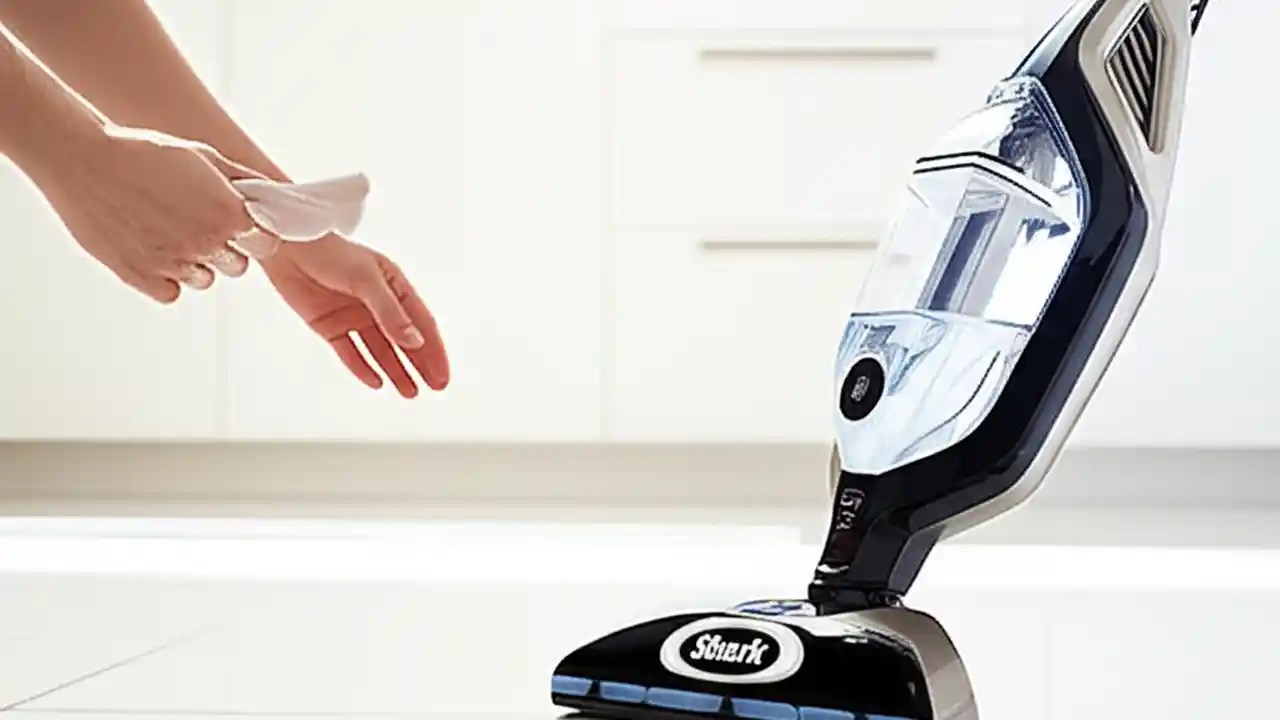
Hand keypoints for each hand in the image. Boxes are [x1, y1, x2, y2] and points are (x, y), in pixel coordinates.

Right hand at [27, 125, 257, 302]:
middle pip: (238, 266)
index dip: (255, 235)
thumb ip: (241, 179)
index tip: (240, 225)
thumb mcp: (201, 155)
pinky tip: (152, 251)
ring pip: (204, 281)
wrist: (82, 158)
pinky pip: (171, 292)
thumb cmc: (142, 151)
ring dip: (195, 264)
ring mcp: (173, 263)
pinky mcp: (141, 277)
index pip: (266, 244)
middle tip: (200, 226)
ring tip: (170, 234)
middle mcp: (206, 242)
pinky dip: (165, 279)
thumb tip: (271, 193)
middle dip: (227, 250)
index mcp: (227, 213)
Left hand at [261, 235, 448, 396]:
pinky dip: (363, 368)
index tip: (442, 376)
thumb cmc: (331, 253)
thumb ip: (390, 313)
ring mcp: (354, 316)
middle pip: (404, 340)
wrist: (286, 247)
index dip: (434, 351)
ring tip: (410, 392)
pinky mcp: (331, 326)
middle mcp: (377, 303)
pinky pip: (351, 352)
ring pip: (380, 350)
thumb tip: (415, 342)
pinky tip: (376, 382)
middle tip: (435, 388)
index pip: (422, 324)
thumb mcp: (366, 281)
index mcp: (394, 286)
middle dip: (421, 365)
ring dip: (395, 370)